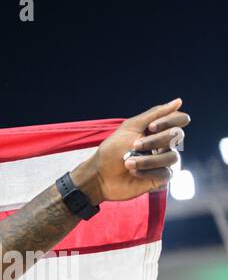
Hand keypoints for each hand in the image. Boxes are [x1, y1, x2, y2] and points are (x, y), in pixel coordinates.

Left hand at [71, 99, 190, 203]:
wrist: (99, 175)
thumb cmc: (112, 150)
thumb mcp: (130, 128)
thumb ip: (154, 114)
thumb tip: (178, 101)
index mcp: (158, 130)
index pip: (180, 120)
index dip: (170, 121)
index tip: (150, 127)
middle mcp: (164, 144)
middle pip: (177, 136)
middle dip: (154, 141)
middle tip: (134, 146)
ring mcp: (163, 161)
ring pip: (172, 157)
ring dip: (148, 160)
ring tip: (128, 163)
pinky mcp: (160, 178)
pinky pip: (166, 173)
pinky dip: (148, 172)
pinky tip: (133, 173)